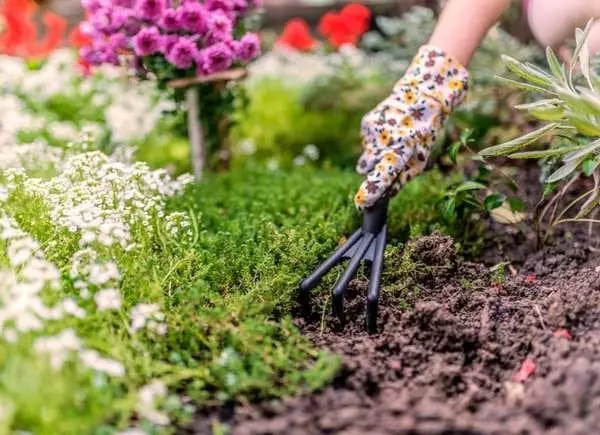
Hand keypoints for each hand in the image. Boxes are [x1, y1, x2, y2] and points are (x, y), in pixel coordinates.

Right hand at [354, 45, 468, 209]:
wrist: (421, 96)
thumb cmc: (423, 133)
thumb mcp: (420, 160)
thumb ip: (402, 179)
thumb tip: (385, 195)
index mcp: (401, 151)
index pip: (381, 176)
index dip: (370, 192)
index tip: (362, 203)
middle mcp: (383, 142)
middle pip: (366, 169)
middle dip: (373, 170)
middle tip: (389, 161)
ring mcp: (372, 132)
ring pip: (365, 156)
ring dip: (375, 155)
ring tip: (392, 142)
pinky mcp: (366, 124)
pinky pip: (365, 143)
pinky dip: (375, 142)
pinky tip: (388, 132)